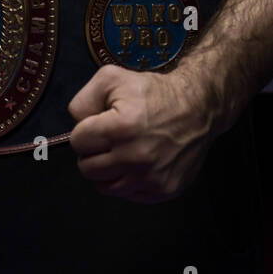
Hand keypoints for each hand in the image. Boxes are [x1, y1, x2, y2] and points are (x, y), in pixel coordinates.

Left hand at [68, 62, 216, 203]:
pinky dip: (126, 181)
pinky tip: (136, 163)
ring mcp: (150, 178)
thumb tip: (75, 124)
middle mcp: (135, 157)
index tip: (99, 123)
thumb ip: (84, 99)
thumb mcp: (112, 78)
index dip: (85, 130)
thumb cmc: (152, 92)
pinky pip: (128, 195)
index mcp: (121, 127)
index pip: (78, 141)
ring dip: (106, 170)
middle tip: (108, 139)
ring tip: (120, 151)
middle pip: (87, 168)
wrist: (197, 108)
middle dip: (92, 152)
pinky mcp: (163, 190)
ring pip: (104, 187)